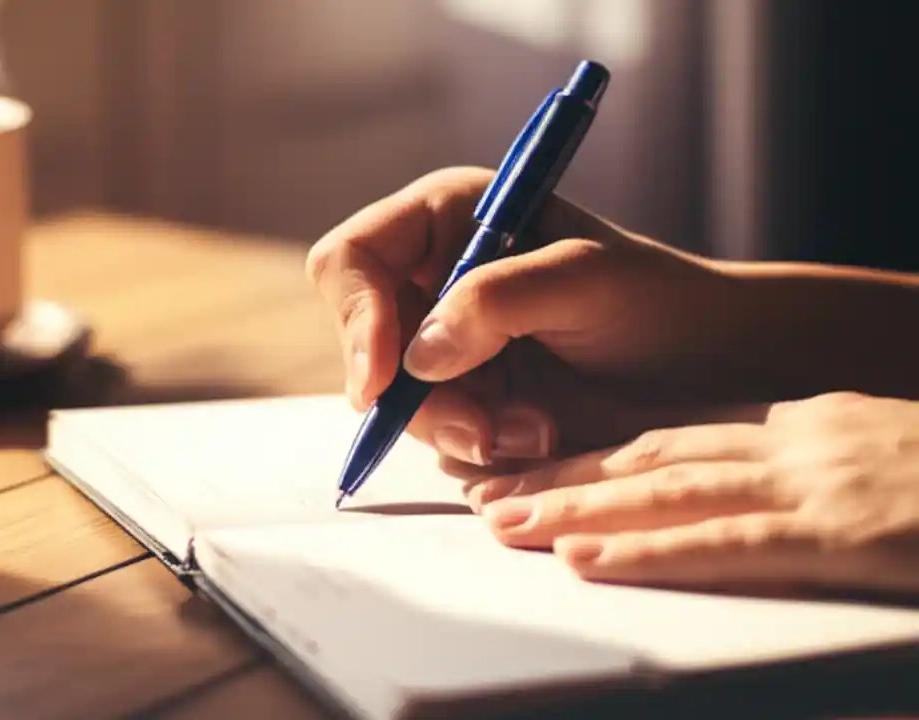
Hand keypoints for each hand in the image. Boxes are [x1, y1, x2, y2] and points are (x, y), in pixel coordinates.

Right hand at [306, 167, 749, 463]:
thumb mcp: (587, 280)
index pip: (353, 260)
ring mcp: (442, 338)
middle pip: (364, 342)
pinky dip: (476, 443)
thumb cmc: (657, 300)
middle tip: (482, 428)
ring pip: (394, 398)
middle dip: (415, 395)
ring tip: (534, 430)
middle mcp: (431, 274)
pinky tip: (533, 435)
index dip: (355, 318)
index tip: (384, 381)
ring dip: (455, 426)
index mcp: (446, 217)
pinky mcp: (461, 391)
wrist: (707, 363)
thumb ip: (497, 300)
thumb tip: (417, 355)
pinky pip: (432, 429)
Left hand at [467, 392, 918, 596]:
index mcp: (808, 426)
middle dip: (564, 478)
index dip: (593, 455)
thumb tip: (746, 506)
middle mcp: (802, 442)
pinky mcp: (851, 533)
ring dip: (580, 509)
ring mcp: (824, 484)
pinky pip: (729, 542)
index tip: (529, 469)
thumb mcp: (886, 461)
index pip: (675, 438)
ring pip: (671, 492)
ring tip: (506, 523)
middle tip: (485, 494)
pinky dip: (652, 550)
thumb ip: (814, 474)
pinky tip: (591, 558)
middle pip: (654, 457)